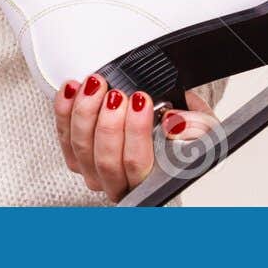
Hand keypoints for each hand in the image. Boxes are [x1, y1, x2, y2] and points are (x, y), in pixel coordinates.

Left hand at [53, 75, 218, 201]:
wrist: (164, 121)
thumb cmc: (182, 130)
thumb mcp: (203, 126)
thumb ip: (197, 125)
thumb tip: (173, 122)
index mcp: (152, 181)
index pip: (138, 165)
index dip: (136, 133)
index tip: (142, 100)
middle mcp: (120, 183)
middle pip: (106, 158)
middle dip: (109, 122)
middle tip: (118, 94)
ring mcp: (95, 172)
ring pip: (81, 148)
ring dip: (85, 112)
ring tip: (97, 84)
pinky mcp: (76, 156)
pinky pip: (63, 137)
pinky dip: (65, 110)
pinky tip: (73, 89)